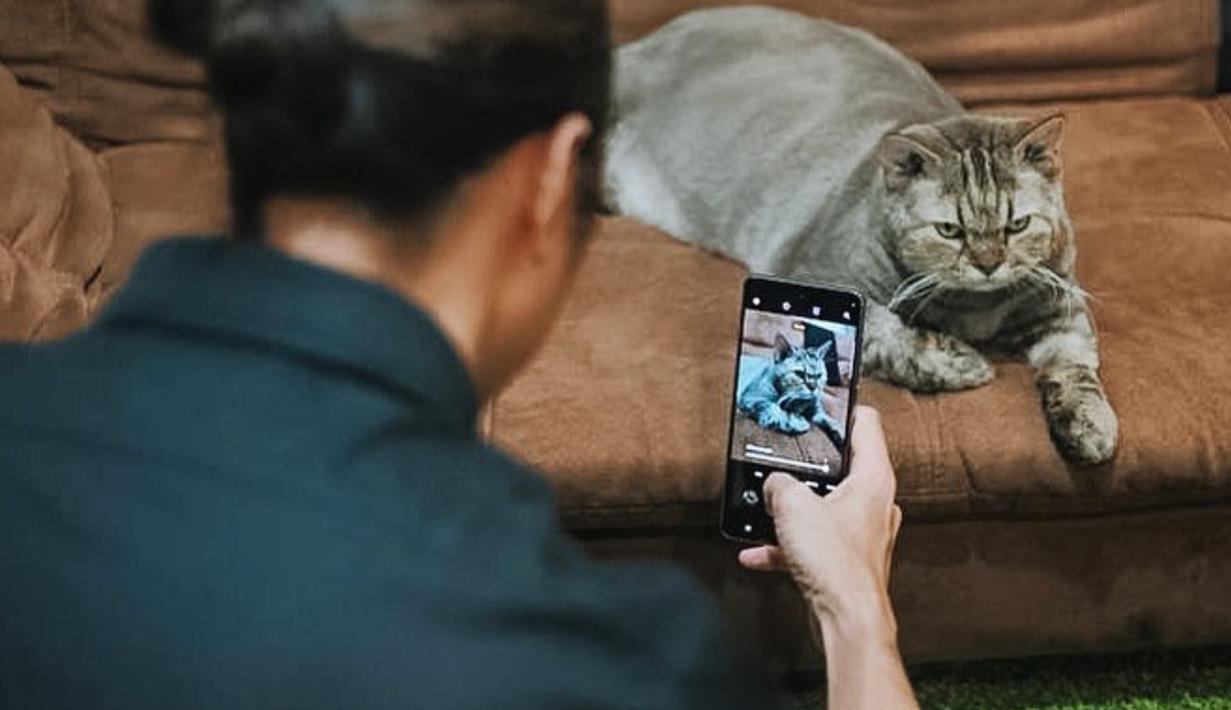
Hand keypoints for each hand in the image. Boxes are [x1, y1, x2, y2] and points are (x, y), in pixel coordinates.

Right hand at [739, 406, 901, 624]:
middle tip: (787, 457)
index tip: (822, 401)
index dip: (841, 407)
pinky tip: (759, 552)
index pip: (866, 423)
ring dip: (796, 509)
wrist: (846, 619)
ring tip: (769, 509)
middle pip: (844, 466)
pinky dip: (788, 545)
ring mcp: (864, 533)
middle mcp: (876, 502)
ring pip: (826, 507)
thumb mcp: (793, 505)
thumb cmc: (836, 563)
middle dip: (810, 465)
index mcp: (874, 477)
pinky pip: (814, 543)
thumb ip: (780, 484)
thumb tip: (775, 485)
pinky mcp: (849, 560)